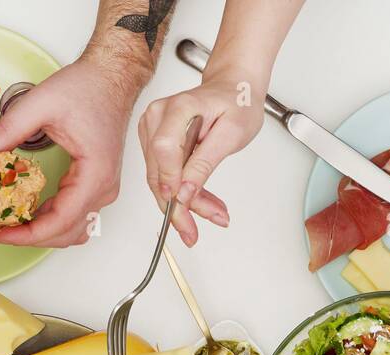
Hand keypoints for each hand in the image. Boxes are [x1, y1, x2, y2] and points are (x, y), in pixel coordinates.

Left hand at [0, 59, 135, 247]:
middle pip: (63, 234)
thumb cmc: (88, 87)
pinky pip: (71, 217)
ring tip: (1, 227)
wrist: (111, 78)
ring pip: (69, 232)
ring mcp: (101, 191)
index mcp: (94, 174)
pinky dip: (46, 223)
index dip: (26, 235)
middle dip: (24, 238)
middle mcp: (102, 190)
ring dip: (36, 235)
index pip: (60, 222)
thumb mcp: (40, 102)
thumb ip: (8, 129)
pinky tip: (22, 215)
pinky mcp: (94, 187)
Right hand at [138, 78, 257, 244]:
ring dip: (185, 202)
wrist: (234, 88)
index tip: (184, 208)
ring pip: (161, 180)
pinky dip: (185, 192)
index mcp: (177, 108)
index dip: (172, 183)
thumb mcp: (232, 133)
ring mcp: (153, 130)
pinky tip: (204, 203)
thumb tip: (185, 192)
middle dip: (179, 205)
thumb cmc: (236, 103)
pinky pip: (165, 175)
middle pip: (160, 172)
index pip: (164, 151)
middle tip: (194, 231)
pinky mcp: (155, 142)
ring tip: (214, 213)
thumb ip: (205, 163)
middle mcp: (157, 117)